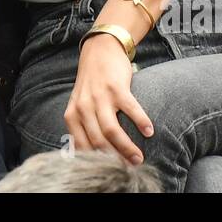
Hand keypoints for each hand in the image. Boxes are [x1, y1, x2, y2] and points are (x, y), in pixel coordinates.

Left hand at [64, 32, 153, 164]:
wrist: (100, 50)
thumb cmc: (91, 82)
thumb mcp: (79, 104)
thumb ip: (82, 127)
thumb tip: (86, 155)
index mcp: (72, 115)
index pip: (82, 145)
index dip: (96, 162)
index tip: (109, 171)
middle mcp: (83, 107)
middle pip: (97, 142)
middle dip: (113, 159)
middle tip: (128, 168)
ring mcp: (99, 97)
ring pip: (111, 130)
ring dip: (126, 147)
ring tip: (138, 158)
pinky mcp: (116, 87)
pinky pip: (130, 109)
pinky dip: (141, 122)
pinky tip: (149, 132)